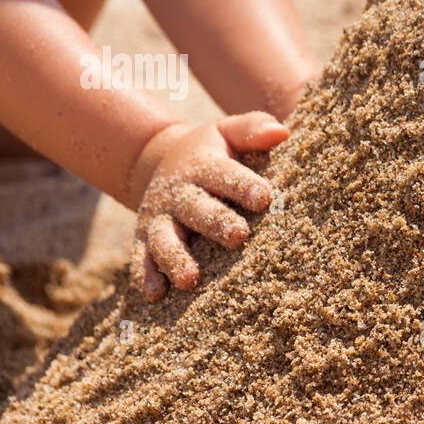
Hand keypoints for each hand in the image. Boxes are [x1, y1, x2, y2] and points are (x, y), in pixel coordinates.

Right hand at [128, 113, 287, 300]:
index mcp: (203, 166)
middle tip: (239, 236)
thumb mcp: (228, 132)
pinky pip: (142, 257)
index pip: (225, 175)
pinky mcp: (145, 237)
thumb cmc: (214, 151)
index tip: (264, 197)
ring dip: (176, 258)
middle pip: (197, 209)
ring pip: (165, 238)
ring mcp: (159, 217)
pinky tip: (156, 294)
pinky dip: (146, 275)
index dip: (244, 185)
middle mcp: (178, 192)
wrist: (165, 161)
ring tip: (190, 280)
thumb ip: (252, 129)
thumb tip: (281, 132)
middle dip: (216, 223)